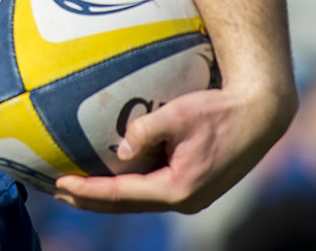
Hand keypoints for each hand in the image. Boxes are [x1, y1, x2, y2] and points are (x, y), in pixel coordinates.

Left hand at [53, 82, 293, 212]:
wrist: (261, 115)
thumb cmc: (221, 110)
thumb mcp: (179, 114)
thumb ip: (146, 130)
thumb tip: (119, 149)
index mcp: (177, 188)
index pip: (119, 194)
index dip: (86, 190)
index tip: (58, 182)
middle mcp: (183, 200)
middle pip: (125, 206)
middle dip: (88, 200)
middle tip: (55, 191)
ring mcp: (190, 197)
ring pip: (138, 201)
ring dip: (105, 197)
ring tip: (74, 189)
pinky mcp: (193, 187)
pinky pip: (151, 192)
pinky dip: (126, 189)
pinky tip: (109, 178)